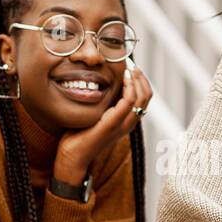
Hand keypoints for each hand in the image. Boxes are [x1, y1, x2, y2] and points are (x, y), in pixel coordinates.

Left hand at [54, 65, 153, 184]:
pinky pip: (128, 102)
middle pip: (147, 96)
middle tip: (132, 64)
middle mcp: (129, 123)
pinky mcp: (112, 124)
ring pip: (141, 98)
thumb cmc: (81, 136)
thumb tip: (102, 85)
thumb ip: (104, 103)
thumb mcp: (97, 115)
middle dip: (141, 77)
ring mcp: (122, 125)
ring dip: (137, 79)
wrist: (73, 157)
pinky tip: (123, 77)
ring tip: (129, 68)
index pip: (145, 98)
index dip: (141, 81)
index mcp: (127, 121)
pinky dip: (129, 87)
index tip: (132, 67)